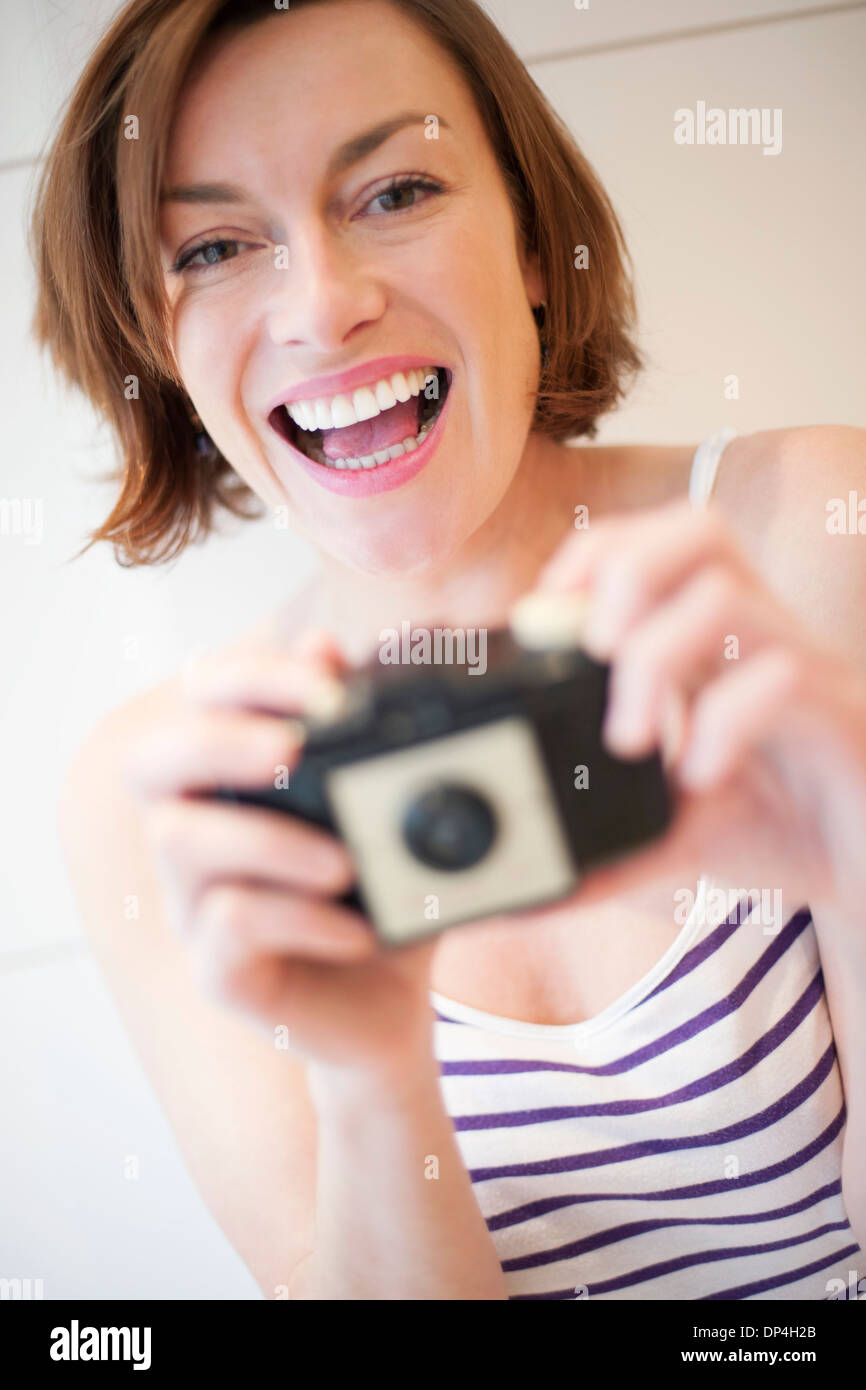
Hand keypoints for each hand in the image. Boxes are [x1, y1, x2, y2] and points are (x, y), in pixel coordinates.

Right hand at [123, 628, 439, 1076]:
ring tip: (345, 863)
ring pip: (178, 840)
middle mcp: (196, 834)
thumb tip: (358, 646)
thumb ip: (375, 739)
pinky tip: (359, 931)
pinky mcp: (216, 971)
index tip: (326, 676)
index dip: (249, 673)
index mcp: (232, 780)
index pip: (202, 697)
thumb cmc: (383, 902)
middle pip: (149, 759)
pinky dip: (299, 919)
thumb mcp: (397, 817)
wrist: (390, 1011)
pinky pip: (227, 927)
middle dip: (218, 739)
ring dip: (266, 838)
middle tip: (293, 750)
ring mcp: (194, 905)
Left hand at [528, 498, 865, 917]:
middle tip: (592, 655)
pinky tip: (701, 776)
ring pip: (727, 596)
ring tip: (627, 741)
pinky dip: (722, 721)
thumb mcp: (678, 831)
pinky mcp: (846, 716)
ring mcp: (811, 669)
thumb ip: (607, 842)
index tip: (544, 619)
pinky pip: (783, 679)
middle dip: (623, 574)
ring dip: (653, 657)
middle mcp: (764, 635)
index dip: (596, 552)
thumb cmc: (783, 829)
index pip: (660, 537)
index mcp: (717, 639)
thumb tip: (531, 886)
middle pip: (699, 529)